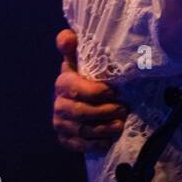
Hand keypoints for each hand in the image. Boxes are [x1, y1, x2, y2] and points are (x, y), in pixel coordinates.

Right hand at [52, 29, 126, 152]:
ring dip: (105, 128)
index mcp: (62, 83)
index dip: (95, 91)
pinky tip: (110, 139)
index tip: (113, 92)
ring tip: (121, 123)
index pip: (74, 88)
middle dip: (104, 111)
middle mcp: (58, 105)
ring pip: (83, 130)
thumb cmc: (84, 78)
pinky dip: (97, 144)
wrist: (77, 103)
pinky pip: (80, 146)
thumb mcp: (80, 61)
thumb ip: (74, 48)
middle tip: (123, 109)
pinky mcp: (65, 140)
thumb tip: (67, 35)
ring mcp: (60, 124)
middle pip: (80, 112)